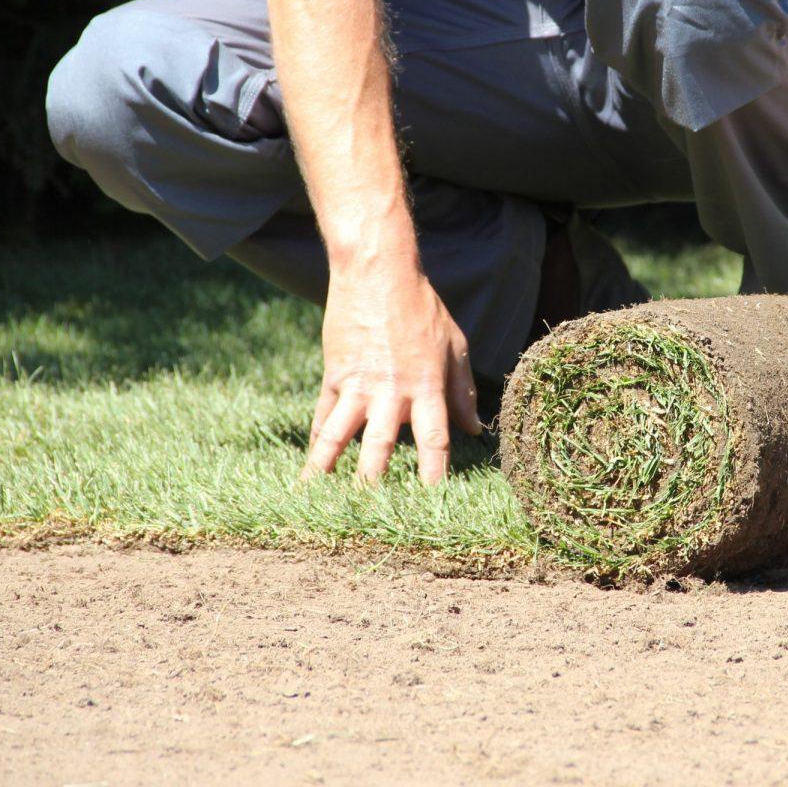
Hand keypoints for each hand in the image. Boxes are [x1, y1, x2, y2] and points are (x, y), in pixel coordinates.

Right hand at [302, 263, 481, 484]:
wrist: (377, 272)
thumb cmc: (422, 307)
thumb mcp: (455, 345)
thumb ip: (463, 390)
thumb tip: (475, 428)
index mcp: (427, 386)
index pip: (434, 440)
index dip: (435, 474)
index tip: (435, 504)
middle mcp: (392, 391)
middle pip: (382, 447)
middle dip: (375, 483)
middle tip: (370, 517)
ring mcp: (358, 384)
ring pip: (340, 436)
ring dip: (329, 469)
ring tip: (319, 500)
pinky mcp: (334, 374)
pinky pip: (323, 415)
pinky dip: (317, 441)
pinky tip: (312, 465)